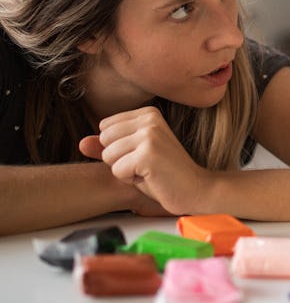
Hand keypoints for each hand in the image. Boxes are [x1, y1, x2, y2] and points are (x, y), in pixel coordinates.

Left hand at [79, 106, 209, 214]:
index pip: (105, 128)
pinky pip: (117, 170)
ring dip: (125, 171)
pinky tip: (151, 178)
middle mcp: (150, 119)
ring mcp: (150, 135)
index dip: (118, 148)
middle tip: (145, 165)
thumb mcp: (133, 155)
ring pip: (109, 156)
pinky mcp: (148, 154)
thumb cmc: (164, 174)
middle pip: (105, 141)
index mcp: (148, 113)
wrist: (195, 189)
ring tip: (149, 171)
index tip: (143, 155)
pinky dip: (131, 180)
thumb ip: (108, 147)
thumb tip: (81, 143)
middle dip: (119, 159)